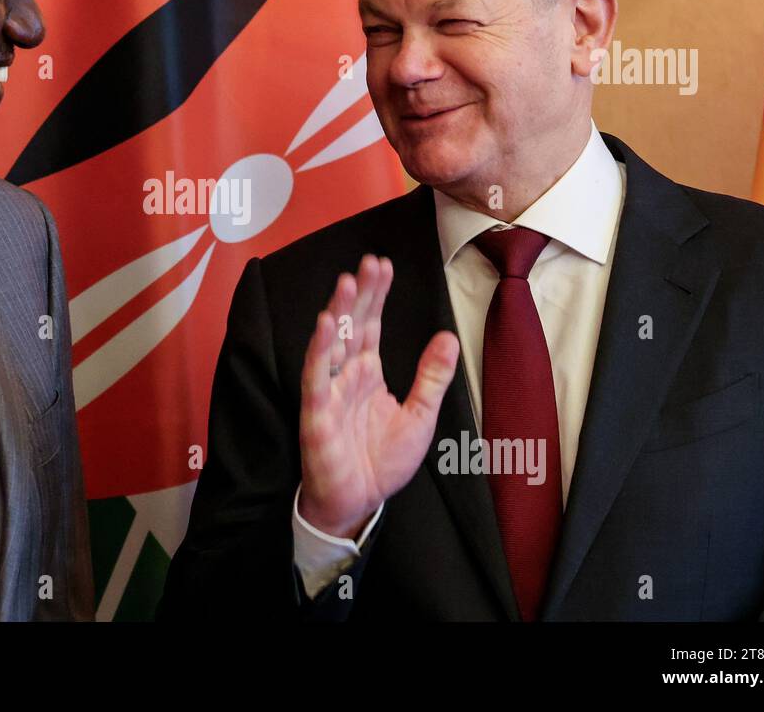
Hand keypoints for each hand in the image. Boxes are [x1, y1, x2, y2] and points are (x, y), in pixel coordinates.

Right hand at [298, 254, 459, 539]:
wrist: (359, 502)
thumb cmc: (382, 461)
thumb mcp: (420, 416)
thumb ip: (431, 377)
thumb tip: (448, 337)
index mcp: (368, 373)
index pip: (370, 324)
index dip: (377, 295)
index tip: (383, 265)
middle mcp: (346, 375)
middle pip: (351, 325)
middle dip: (360, 293)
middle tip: (369, 262)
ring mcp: (329, 391)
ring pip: (331, 343)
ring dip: (338, 312)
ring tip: (348, 282)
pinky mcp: (316, 412)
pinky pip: (316, 375)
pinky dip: (318, 349)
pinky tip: (326, 324)